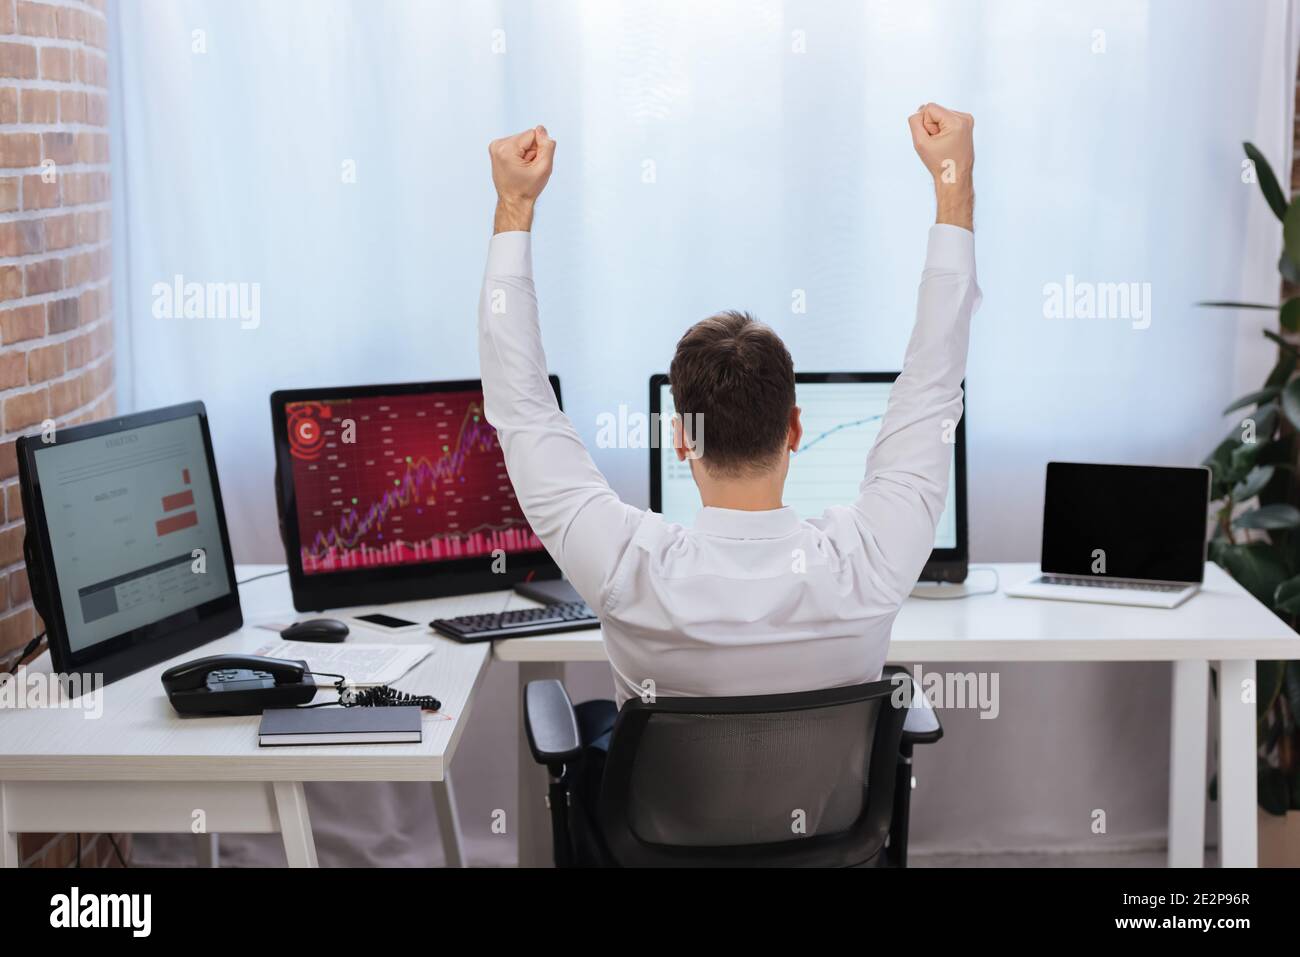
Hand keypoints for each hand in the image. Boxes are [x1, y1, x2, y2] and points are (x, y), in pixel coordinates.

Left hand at [490, 125, 555, 231]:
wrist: (513, 202)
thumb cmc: (527, 189)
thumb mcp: (544, 168)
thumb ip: (547, 146)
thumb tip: (542, 129)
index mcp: (506, 149)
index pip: (533, 134)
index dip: (538, 150)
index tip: (532, 165)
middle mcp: (497, 145)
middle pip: (527, 137)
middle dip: (532, 152)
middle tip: (527, 169)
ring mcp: (495, 147)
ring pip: (522, 141)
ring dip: (526, 154)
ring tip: (522, 170)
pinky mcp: (496, 149)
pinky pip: (516, 145)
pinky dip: (520, 155)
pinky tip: (517, 167)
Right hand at [908, 103, 973, 229]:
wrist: (955, 177)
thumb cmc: (940, 164)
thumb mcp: (920, 143)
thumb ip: (915, 122)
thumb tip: (918, 112)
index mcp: (957, 121)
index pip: (929, 108)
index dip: (924, 124)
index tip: (932, 139)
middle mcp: (964, 118)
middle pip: (935, 110)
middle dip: (931, 126)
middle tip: (937, 143)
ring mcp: (967, 121)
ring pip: (940, 115)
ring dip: (936, 129)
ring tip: (942, 144)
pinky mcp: (966, 124)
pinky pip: (946, 120)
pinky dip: (942, 130)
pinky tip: (946, 142)